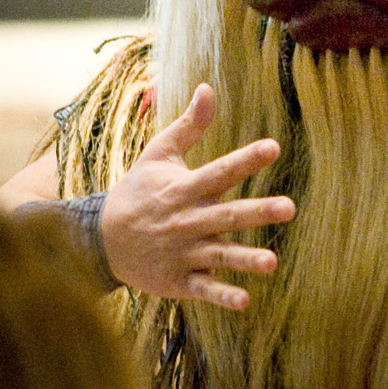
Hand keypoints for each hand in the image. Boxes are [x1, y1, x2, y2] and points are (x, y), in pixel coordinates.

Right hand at [102, 84, 296, 309]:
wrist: (98, 240)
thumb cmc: (136, 192)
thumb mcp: (158, 155)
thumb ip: (189, 126)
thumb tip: (208, 87)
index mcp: (183, 189)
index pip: (219, 172)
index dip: (245, 159)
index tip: (273, 147)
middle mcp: (186, 220)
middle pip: (226, 215)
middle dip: (256, 212)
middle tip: (290, 207)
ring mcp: (182, 253)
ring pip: (218, 255)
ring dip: (244, 259)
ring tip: (272, 262)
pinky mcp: (178, 280)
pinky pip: (203, 289)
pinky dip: (222, 296)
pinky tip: (246, 301)